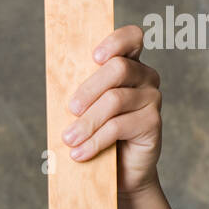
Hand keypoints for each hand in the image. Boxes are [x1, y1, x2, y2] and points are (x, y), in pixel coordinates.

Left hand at [60, 24, 161, 198]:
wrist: (120, 171)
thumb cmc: (97, 132)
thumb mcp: (85, 108)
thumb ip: (79, 92)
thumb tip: (55, 81)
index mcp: (128, 64)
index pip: (132, 38)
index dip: (115, 41)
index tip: (94, 56)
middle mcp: (145, 77)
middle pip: (118, 68)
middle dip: (88, 89)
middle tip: (70, 110)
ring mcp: (152, 98)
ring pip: (115, 100)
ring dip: (87, 122)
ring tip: (68, 139)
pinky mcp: (153, 123)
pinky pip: (119, 126)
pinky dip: (95, 141)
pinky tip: (80, 153)